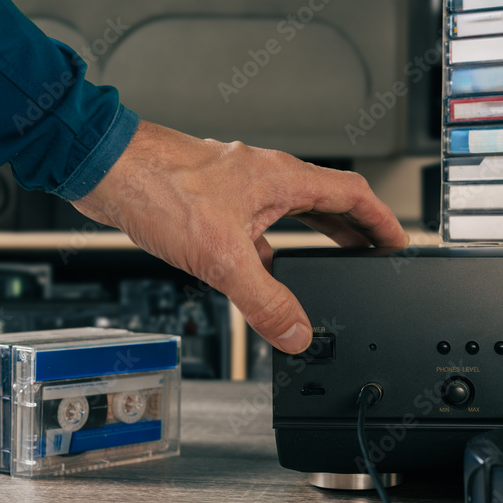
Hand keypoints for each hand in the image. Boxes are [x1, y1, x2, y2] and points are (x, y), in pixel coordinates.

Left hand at [71, 120, 408, 353]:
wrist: (103, 169)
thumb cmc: (158, 186)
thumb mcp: (222, 256)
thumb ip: (264, 300)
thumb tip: (296, 333)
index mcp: (281, 178)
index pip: (352, 195)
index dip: (382, 221)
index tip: (400, 244)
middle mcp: (264, 178)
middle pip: (326, 205)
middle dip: (354, 234)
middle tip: (374, 259)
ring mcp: (237, 190)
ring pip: (289, 217)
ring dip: (312, 241)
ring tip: (330, 268)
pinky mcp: (211, 204)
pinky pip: (255, 229)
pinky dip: (268, 252)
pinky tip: (260, 275)